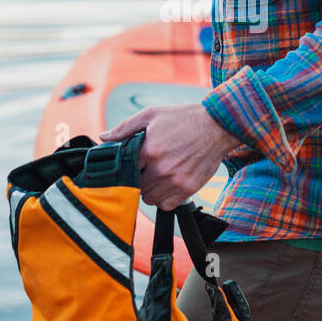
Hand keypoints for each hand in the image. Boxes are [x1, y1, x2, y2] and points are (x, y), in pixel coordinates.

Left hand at [100, 103, 241, 209]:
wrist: (217, 126)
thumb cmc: (184, 118)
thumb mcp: (151, 115)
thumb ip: (125, 128)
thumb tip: (103, 138)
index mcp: (149, 150)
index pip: (124, 170)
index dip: (126, 167)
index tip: (131, 164)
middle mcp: (161, 169)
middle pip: (135, 187)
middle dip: (138, 179)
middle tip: (146, 169)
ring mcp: (175, 181)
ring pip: (149, 199)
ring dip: (150, 190)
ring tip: (158, 176)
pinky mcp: (188, 189)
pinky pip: (166, 205)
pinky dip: (164, 199)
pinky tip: (168, 185)